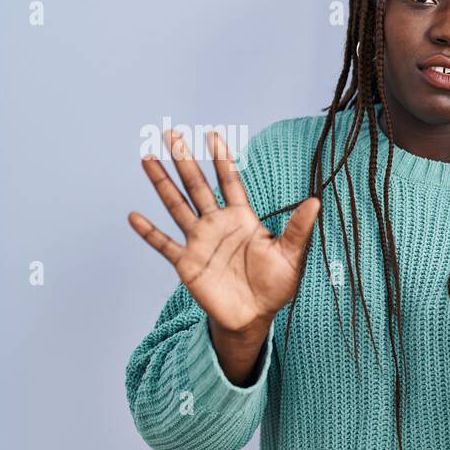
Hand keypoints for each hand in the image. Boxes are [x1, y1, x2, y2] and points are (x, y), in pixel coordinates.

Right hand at [127, 130, 321, 338]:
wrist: (255, 316)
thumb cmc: (276, 285)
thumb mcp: (291, 255)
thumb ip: (298, 228)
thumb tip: (316, 202)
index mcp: (242, 219)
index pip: (230, 182)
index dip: (222, 159)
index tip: (213, 135)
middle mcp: (217, 224)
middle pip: (197, 186)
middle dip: (184, 160)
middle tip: (171, 133)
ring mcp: (200, 241)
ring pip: (177, 206)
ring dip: (162, 183)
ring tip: (147, 159)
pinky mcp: (187, 262)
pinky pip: (164, 244)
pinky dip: (149, 232)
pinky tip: (133, 216)